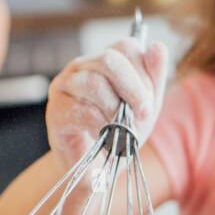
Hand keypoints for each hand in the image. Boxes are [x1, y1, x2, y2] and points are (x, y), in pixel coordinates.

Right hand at [46, 37, 168, 170]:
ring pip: (94, 83)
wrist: (96, 167)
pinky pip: (81, 110)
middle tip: (142, 115)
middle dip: (133, 89)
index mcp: (105, 60)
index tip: (147, 105)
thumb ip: (153, 78)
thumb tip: (158, 46)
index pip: (125, 47)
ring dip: (115, 111)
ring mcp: (64, 85)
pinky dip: (101, 126)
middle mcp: (81, 66)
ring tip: (121, 131)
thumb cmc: (119, 132)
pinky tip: (105, 137)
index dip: (143, 74)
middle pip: (108, 59)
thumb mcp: (145, 106)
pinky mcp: (55, 110)